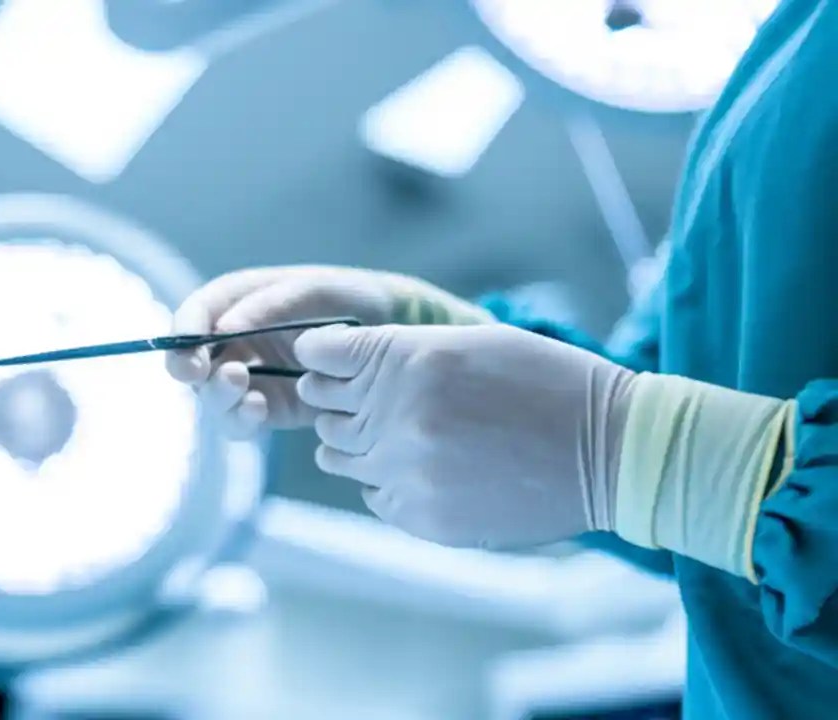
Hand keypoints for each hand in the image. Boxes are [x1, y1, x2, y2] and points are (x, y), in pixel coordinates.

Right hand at [165, 266, 491, 437]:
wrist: (392, 333)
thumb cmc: (351, 299)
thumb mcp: (314, 291)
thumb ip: (270, 306)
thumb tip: (224, 329)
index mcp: (237, 300)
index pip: (193, 315)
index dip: (183, 335)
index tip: (192, 356)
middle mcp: (235, 338)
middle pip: (193, 361)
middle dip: (197, 374)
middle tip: (228, 376)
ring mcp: (251, 374)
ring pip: (213, 396)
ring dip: (221, 399)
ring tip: (249, 395)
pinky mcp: (270, 405)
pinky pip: (242, 419)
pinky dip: (243, 420)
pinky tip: (260, 411)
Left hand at [293, 323, 635, 549]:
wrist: (611, 452)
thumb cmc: (549, 384)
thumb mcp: (472, 342)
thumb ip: (402, 353)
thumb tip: (339, 364)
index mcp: (410, 360)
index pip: (322, 354)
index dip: (322, 355)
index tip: (328, 359)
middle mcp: (397, 415)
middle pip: (322, 407)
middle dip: (335, 399)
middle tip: (356, 398)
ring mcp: (407, 470)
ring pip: (337, 455)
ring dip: (352, 444)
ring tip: (390, 436)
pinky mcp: (421, 517)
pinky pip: (372, 496)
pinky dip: (383, 483)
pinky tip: (419, 470)